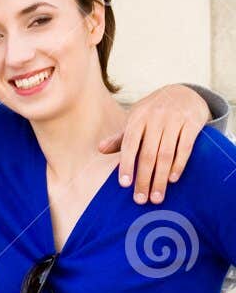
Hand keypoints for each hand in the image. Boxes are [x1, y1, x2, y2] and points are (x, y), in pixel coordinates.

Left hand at [100, 85, 210, 204]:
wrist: (185, 92)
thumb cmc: (155, 112)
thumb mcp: (137, 119)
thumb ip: (121, 137)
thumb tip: (100, 149)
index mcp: (138, 117)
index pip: (129, 144)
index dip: (126, 164)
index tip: (124, 184)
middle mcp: (156, 117)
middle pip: (148, 154)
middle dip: (143, 179)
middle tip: (141, 200)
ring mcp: (175, 119)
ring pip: (166, 154)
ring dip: (160, 178)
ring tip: (157, 197)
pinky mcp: (192, 123)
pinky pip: (184, 147)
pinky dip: (179, 164)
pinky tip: (172, 179)